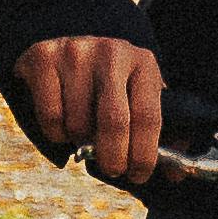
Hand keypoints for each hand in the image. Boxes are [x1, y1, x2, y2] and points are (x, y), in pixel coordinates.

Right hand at [19, 33, 161, 181]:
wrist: (69, 43)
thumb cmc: (111, 80)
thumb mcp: (140, 93)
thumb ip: (159, 131)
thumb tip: (174, 175)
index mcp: (144, 63)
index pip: (148, 116)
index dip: (144, 153)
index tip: (139, 175)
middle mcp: (111, 53)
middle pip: (114, 121)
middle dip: (114, 157)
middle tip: (113, 170)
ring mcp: (75, 53)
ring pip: (78, 122)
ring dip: (81, 143)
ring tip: (86, 138)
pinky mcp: (43, 58)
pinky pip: (51, 116)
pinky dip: (57, 133)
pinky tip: (64, 125)